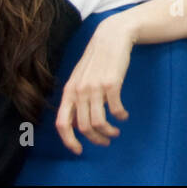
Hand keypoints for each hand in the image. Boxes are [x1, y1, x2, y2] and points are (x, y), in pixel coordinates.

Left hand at [55, 15, 133, 154]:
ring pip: (99, 122)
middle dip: (96, 139)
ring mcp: (95, 87)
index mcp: (69, 91)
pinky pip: (116, 109)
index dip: (69, 141)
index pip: (62, 124)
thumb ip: (76, 98)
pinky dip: (121, 116)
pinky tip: (124, 115)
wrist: (112, 36)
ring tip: (115, 132)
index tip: (79, 151)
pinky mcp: (112, 84)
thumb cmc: (97, 59)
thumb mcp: (81, 78)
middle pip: (84, 127)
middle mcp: (79, 91)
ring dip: (109, 132)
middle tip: (106, 141)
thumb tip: (76, 123)